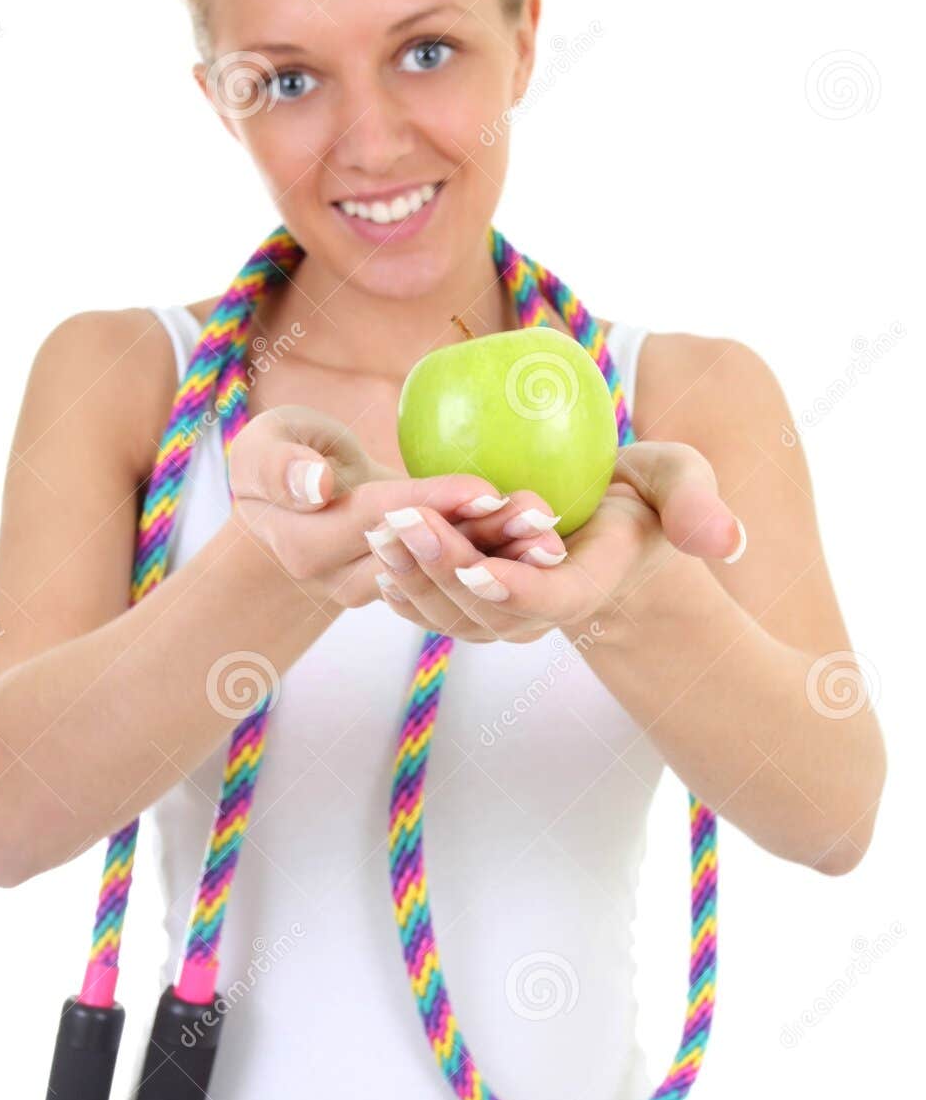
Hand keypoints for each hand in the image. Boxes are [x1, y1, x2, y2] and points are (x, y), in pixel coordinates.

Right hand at [226, 404, 523, 609]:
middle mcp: (342, 581)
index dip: (434, 505)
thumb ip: (279, 465)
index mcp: (306, 545)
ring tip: (551, 528)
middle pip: (423, 556)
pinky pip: (455, 572)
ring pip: (445, 573)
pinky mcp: (406, 584)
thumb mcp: (262, 446)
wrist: (291, 498)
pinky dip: (498, 556)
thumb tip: (316, 486)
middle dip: (485, 535)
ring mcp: (376, 590)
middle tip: (540, 512)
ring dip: (502, 552)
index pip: (379, 522)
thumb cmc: (278, 456)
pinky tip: (541, 540)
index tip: (485, 487)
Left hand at [361, 440, 746, 642]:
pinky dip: (402, 586)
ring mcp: (506, 615)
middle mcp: (543, 612)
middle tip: (398, 524)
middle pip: (485, 609)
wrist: (611, 530)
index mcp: (591, 585)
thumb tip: (727, 540)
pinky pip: (433, 608)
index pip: (550, 601)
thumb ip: (700, 505)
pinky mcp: (475, 605)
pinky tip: (372, 555)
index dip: (512, 588)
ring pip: (451, 614)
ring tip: (377, 532)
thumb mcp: (680, 484)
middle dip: (438, 571)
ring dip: (410, 578)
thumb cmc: (645, 497)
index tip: (474, 562)